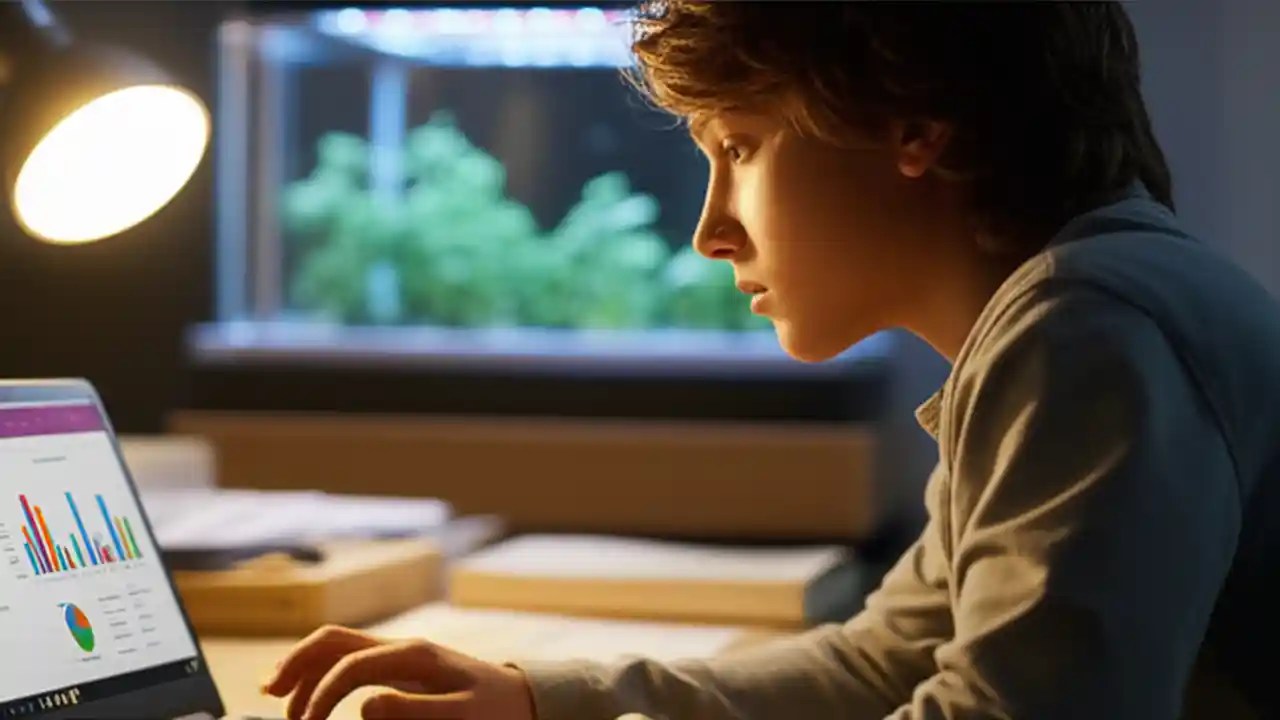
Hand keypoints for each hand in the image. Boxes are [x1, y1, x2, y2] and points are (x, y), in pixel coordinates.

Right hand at [261, 624, 536, 719]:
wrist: (523, 698)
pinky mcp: (400, 666)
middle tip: (269, 696)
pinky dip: (323, 671)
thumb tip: (363, 706)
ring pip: (337, 647)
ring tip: (279, 699)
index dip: (320, 696)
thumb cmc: (496, 712)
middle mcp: (401, 647)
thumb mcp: (461, 717)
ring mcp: (400, 654)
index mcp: (413, 656)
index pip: (349, 665)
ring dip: (305, 667)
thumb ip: (415, 712)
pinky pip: (351, 659)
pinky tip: (310, 694)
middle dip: (297, 665)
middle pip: (334, 641)